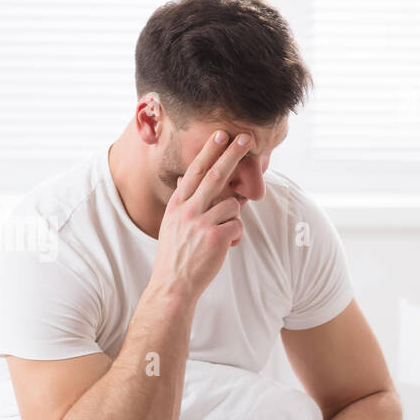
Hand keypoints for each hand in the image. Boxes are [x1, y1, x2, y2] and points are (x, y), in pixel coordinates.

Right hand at [151, 130, 249, 301]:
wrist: (173, 284)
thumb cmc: (176, 255)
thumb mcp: (172, 223)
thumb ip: (184, 202)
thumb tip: (190, 177)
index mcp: (178, 205)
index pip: (196, 171)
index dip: (210, 152)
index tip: (220, 135)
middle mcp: (188, 210)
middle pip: (216, 175)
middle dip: (233, 154)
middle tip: (246, 138)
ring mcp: (201, 223)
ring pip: (233, 205)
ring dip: (233, 219)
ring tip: (220, 236)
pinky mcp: (216, 237)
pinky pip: (238, 226)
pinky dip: (235, 237)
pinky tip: (224, 247)